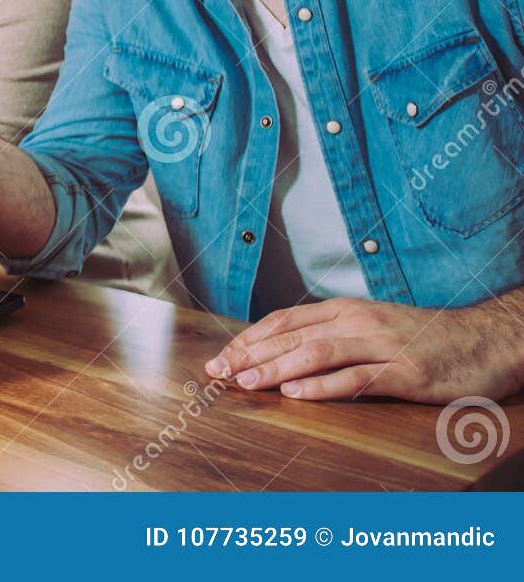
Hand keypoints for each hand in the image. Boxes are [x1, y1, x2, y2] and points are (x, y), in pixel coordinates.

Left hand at [206, 297, 523, 403]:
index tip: (220, 357)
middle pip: (292, 336)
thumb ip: (334, 334)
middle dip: (250, 354)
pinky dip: (323, 386)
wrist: (486, 339)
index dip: (249, 338)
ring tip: (246, 383)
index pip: (284, 321)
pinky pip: (357, 378)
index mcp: (345, 310)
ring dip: (276, 368)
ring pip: (317, 353)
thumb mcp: (373, 327)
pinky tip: (296, 394)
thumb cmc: (426, 337)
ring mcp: (381, 345)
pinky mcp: (405, 372)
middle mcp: (358, 322)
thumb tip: (284, 351)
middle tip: (218, 372)